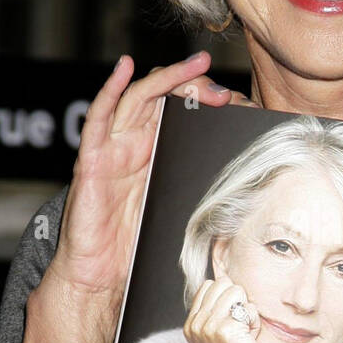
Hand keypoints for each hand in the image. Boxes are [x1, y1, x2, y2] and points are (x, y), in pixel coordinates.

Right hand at [42, 52, 255, 342]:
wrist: (99, 276)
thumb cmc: (134, 246)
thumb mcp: (176, 208)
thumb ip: (197, 187)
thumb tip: (249, 181)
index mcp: (153, 154)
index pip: (178, 112)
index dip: (202, 100)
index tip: (234, 100)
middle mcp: (132, 145)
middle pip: (160, 98)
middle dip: (191, 85)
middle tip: (220, 85)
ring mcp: (112, 149)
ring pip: (137, 99)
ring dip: (166, 79)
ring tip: (193, 66)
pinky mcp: (92, 160)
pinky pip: (98, 117)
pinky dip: (111, 88)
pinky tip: (125, 67)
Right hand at [183, 275, 277, 342]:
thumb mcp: (220, 335)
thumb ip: (216, 311)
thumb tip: (224, 280)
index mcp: (191, 325)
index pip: (210, 285)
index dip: (228, 300)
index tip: (232, 326)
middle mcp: (195, 325)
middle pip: (223, 284)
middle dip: (238, 303)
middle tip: (240, 330)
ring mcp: (208, 327)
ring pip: (236, 291)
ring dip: (247, 312)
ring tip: (245, 335)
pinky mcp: (226, 329)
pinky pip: (249, 308)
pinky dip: (255, 322)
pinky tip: (250, 341)